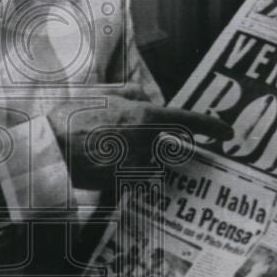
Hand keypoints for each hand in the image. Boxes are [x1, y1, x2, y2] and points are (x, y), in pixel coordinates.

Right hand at [46, 91, 231, 188]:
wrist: (49, 147)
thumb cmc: (73, 117)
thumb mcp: (102, 94)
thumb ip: (130, 94)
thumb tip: (146, 97)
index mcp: (143, 116)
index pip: (187, 121)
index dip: (211, 126)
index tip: (227, 133)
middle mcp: (144, 141)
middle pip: (169, 146)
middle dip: (162, 144)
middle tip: (137, 140)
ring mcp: (134, 164)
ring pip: (152, 162)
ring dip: (141, 158)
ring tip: (111, 150)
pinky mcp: (122, 183)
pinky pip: (134, 177)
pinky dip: (126, 171)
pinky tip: (104, 163)